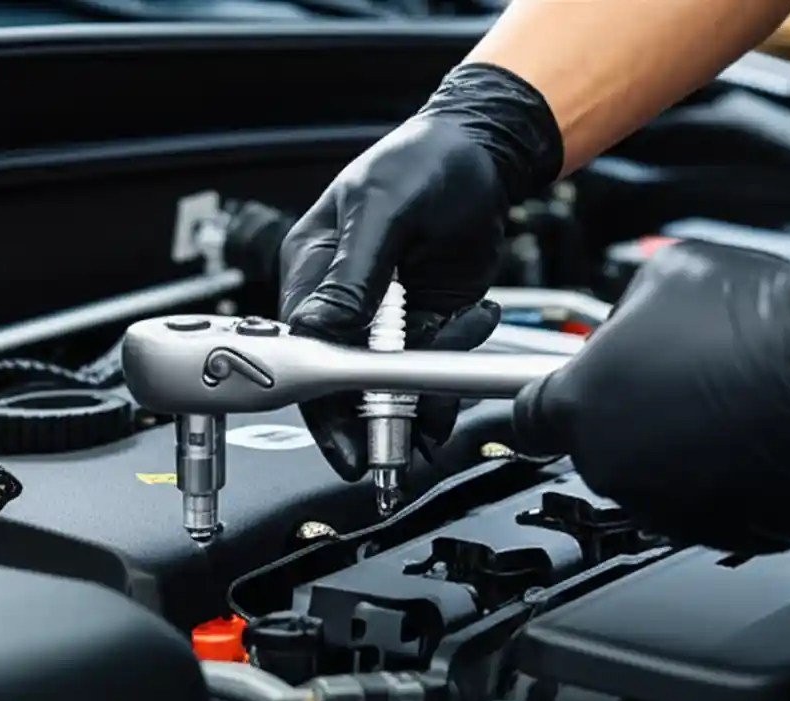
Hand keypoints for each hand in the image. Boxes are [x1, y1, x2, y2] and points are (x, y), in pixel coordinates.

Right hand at [279, 63, 562, 480]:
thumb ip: (353, 273)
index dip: (320, 401)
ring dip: (417, 403)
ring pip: (392, 382)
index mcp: (312, 270)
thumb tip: (321, 325)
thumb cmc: (422, 163)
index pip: (304, 348)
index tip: (343, 441)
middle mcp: (344, 301)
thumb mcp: (383, 211)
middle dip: (370, 418)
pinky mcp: (426, 322)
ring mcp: (386, 316)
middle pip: (344, 379)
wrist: (486, 154)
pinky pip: (430, 369)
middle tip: (391, 457)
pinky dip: (446, 381)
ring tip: (436, 425)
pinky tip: (460, 369)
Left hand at [513, 240, 789, 552]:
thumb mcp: (657, 279)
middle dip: (624, 419)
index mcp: (579, 403)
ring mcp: (665, 504)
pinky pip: (707, 505)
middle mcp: (612, 464)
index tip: (549, 406)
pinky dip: (723, 480)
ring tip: (723, 403)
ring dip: (673, 451)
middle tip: (675, 383)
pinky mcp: (720, 530)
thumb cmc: (753, 315)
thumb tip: (621, 332)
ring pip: (651, 480)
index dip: (542, 408)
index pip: (527, 419)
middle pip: (597, 448)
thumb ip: (618, 318)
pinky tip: (751, 434)